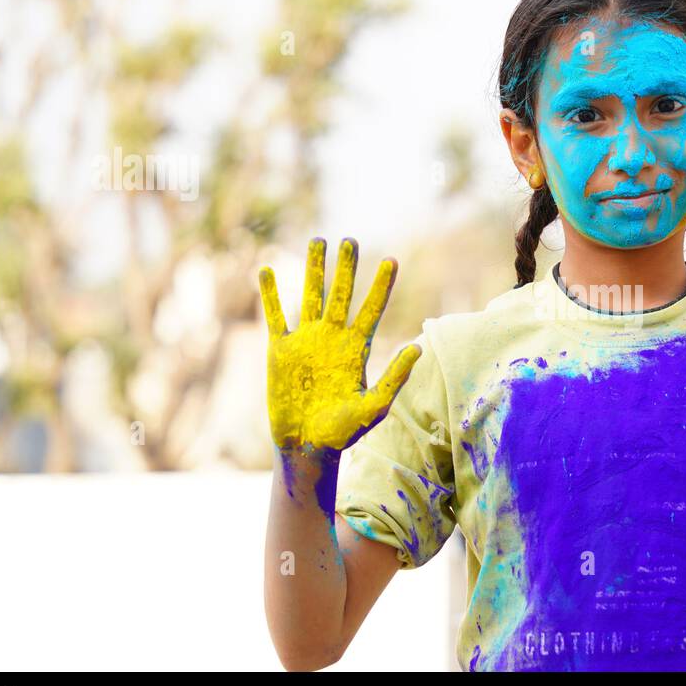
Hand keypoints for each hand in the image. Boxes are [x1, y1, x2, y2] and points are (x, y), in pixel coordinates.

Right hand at [258, 237, 419, 452]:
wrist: (307, 445)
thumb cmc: (343, 431)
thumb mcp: (374, 405)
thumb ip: (394, 377)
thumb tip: (418, 347)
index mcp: (357, 349)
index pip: (372, 310)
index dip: (381, 286)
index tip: (391, 261)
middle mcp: (332, 339)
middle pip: (341, 294)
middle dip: (346, 268)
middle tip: (350, 240)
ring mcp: (305, 341)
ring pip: (310, 296)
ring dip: (314, 270)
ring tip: (318, 241)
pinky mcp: (279, 350)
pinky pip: (274, 316)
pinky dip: (270, 294)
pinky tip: (267, 270)